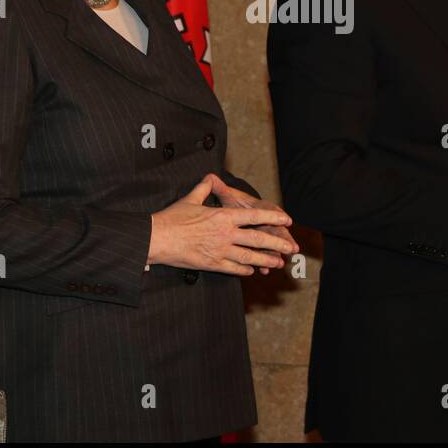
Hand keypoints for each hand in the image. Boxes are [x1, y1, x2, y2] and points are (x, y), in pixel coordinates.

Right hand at [148, 176, 296, 275]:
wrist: (157, 238)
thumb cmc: (172, 218)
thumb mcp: (190, 199)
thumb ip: (204, 188)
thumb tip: (209, 177)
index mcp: (223, 216)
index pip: (254, 216)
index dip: (273, 218)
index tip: (286, 220)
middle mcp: (225, 234)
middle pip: (257, 239)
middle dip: (276, 244)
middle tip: (290, 248)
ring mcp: (219, 250)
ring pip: (249, 257)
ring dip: (265, 260)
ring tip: (277, 262)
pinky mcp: (211, 264)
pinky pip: (233, 269)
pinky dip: (244, 270)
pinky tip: (251, 271)